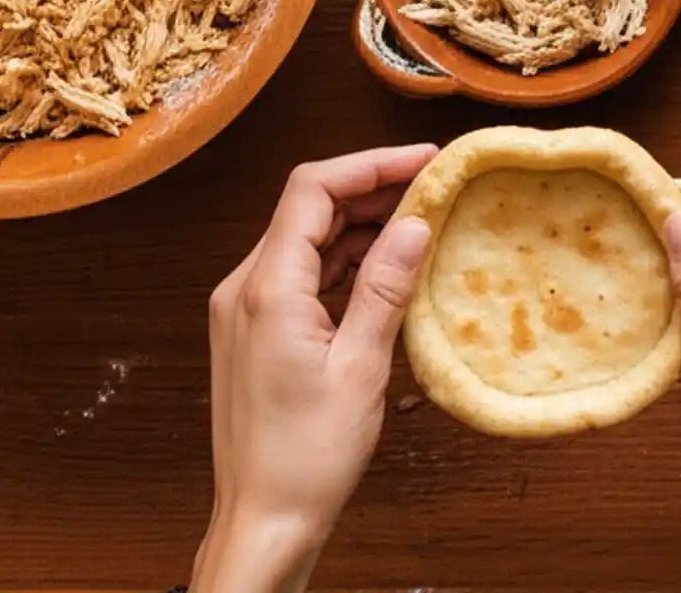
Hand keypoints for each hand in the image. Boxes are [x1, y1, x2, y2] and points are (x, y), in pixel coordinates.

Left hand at [191, 144, 437, 592]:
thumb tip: (415, 224)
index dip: (371, 164)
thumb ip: (386, 288)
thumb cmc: (308, 455)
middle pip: (309, 210)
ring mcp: (246, 311)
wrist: (263, 519)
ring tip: (422, 223)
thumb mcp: (361, 366)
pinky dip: (345, 265)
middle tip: (435, 187)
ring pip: (307, 243)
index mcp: (266, 288)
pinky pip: (302, 277)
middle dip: (373, 191)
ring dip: (362, 228)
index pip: (313, 190)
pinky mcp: (256, 333)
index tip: (424, 160)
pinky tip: (388, 270)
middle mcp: (245, 288)